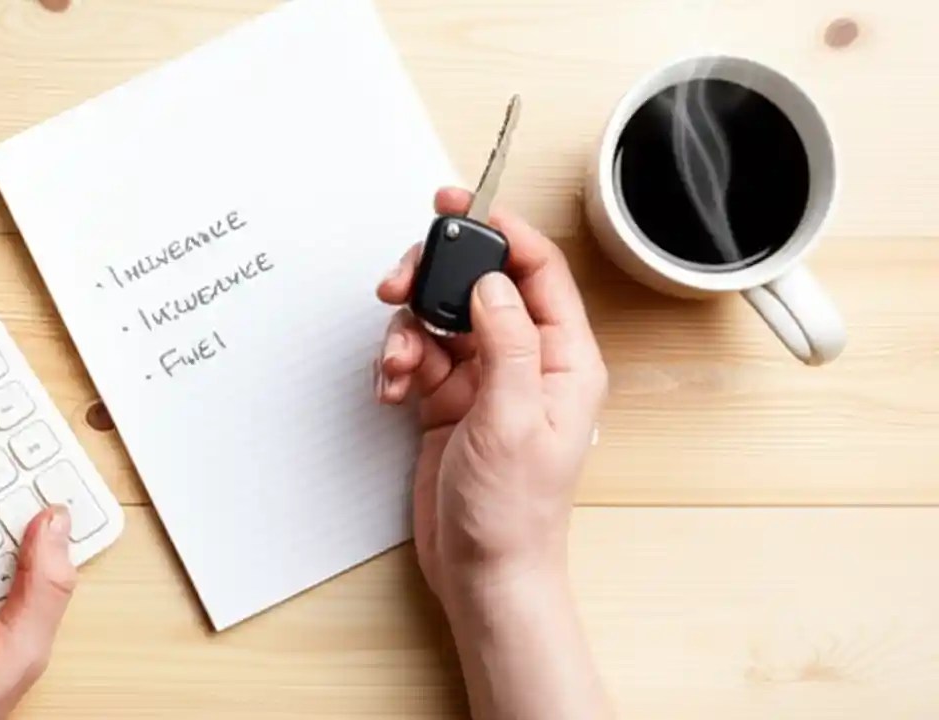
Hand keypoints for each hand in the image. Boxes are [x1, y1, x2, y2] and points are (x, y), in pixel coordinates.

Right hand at [376, 189, 610, 718]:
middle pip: (477, 285)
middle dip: (432, 280)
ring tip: (397, 366)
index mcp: (565, 358)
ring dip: (407, 332)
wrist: (482, 570)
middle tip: (397, 286)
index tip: (457, 205)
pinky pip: (418, 356)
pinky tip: (393, 390)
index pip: (537, 270)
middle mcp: (526, 359)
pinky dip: (398, 363)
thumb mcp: (514, 418)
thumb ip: (504, 341)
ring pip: (438, 318)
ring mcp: (484, 378)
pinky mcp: (448, 399)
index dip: (500, 230)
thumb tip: (489, 282)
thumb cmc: (514, 512)